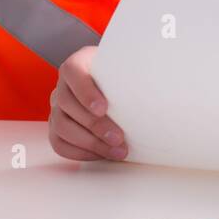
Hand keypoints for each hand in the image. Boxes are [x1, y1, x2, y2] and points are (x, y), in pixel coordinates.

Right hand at [48, 46, 127, 161]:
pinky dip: (79, 152)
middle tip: (118, 138)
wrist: (114, 84)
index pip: (73, 72)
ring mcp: (57, 106)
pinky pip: (59, 143)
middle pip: (68, 105)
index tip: (104, 108)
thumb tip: (163, 77)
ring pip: (62, 127)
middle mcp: (63, 84)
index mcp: (78, 63)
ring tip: (116, 151)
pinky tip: (101, 154)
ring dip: (91, 143)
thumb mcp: (128, 64)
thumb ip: (136, 68)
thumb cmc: (123, 74)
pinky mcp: (56, 126)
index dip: (86, 92)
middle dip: (95, 125)